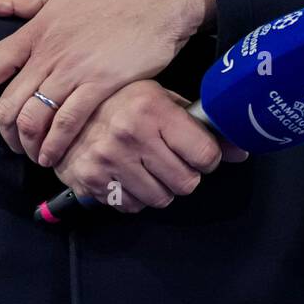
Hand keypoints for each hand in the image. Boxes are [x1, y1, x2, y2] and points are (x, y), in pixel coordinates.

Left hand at [0, 0, 212, 167]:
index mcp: (34, 30)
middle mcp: (48, 53)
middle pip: (8, 104)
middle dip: (4, 132)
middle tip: (13, 143)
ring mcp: (73, 70)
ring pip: (33, 119)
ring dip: (29, 144)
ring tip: (35, 153)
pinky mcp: (100, 85)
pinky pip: (67, 124)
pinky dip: (56, 146)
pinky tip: (56, 156)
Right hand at [53, 79, 247, 213]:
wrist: (62, 106)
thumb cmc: (119, 98)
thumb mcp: (160, 97)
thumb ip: (199, 123)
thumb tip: (241, 150)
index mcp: (152, 108)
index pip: (205, 154)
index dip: (207, 156)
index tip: (199, 152)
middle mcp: (131, 135)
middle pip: (187, 183)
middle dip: (185, 174)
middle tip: (173, 160)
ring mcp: (109, 160)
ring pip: (161, 199)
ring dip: (161, 188)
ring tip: (149, 167)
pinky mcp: (92, 181)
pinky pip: (132, 206)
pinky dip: (134, 196)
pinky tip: (127, 174)